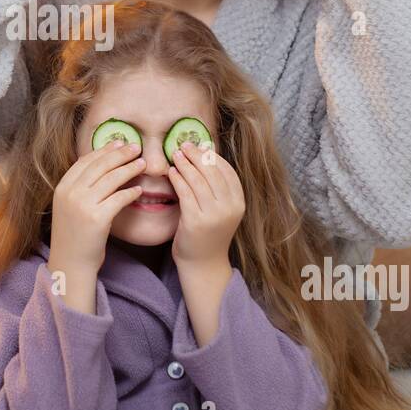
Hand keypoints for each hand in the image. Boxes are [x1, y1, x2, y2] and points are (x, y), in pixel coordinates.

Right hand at [49, 138, 145, 273]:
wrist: (70, 263)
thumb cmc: (73, 235)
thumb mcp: (68, 206)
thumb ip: (79, 187)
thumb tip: (100, 165)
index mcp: (62, 187)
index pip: (85, 161)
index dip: (103, 150)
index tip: (119, 143)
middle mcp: (70, 193)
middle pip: (100, 165)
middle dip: (120, 154)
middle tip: (136, 147)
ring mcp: (82, 205)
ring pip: (111, 179)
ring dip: (129, 168)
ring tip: (142, 164)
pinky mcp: (97, 219)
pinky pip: (119, 198)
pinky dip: (130, 192)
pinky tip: (138, 190)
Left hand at [167, 141, 244, 267]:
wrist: (203, 264)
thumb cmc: (209, 233)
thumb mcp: (222, 210)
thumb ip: (217, 188)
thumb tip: (205, 155)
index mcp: (239, 203)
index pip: (227, 171)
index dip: (212, 155)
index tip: (200, 145)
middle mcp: (229, 208)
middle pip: (212, 172)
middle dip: (196, 155)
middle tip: (183, 145)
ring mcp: (213, 215)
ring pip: (197, 180)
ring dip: (185, 164)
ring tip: (175, 154)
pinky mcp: (195, 221)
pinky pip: (185, 192)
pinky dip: (178, 179)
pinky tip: (172, 172)